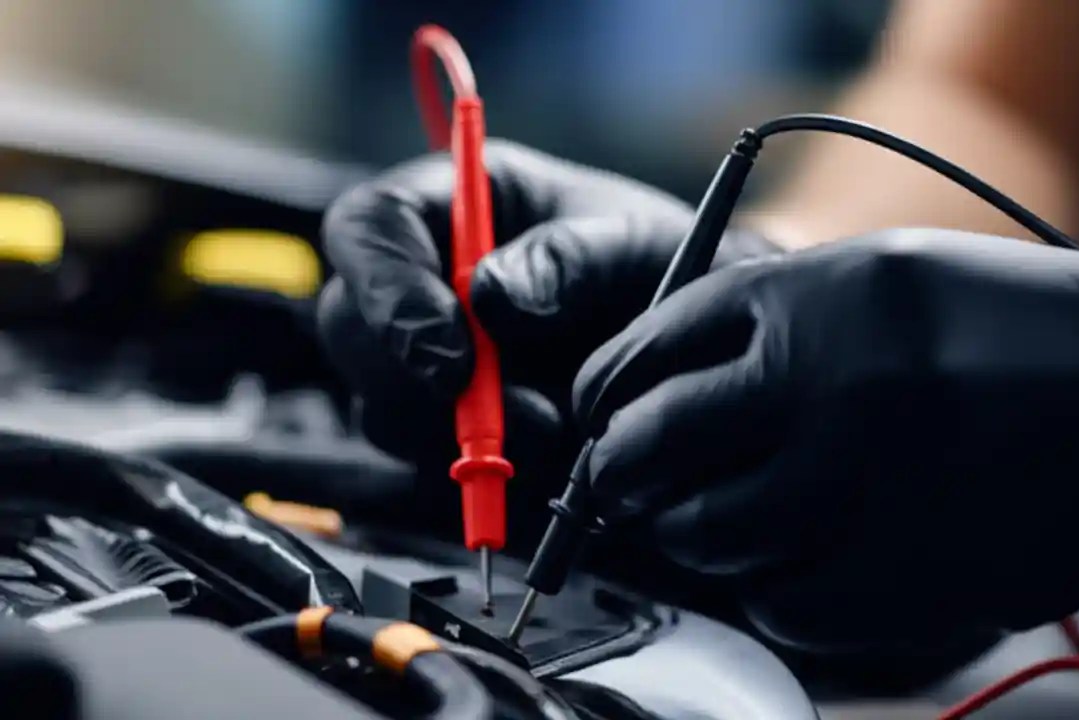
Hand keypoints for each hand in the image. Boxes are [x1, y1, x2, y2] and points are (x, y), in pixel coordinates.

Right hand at [317, 140, 776, 475]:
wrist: (695, 343)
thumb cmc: (661, 267)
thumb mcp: (634, 242)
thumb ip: (571, 257)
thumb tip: (493, 296)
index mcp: (455, 203)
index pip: (369, 227)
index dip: (387, 291)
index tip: (450, 354)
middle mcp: (422, 278)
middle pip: (352, 327)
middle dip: (413, 380)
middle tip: (500, 416)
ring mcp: (424, 356)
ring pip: (382, 404)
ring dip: (455, 434)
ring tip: (554, 428)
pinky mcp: (442, 423)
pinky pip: (424, 460)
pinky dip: (476, 471)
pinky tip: (544, 456)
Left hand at [573, 229, 1078, 654]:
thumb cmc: (1006, 328)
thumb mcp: (873, 281)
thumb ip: (761, 329)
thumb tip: (650, 402)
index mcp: (806, 295)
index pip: (639, 356)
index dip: (602, 396)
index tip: (599, 422)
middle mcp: (822, 384)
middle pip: (647, 452)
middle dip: (616, 477)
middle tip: (623, 486)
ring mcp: (861, 485)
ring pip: (706, 538)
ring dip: (695, 535)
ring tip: (722, 515)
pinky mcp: (903, 576)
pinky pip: (780, 603)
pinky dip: (772, 588)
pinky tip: (808, 553)